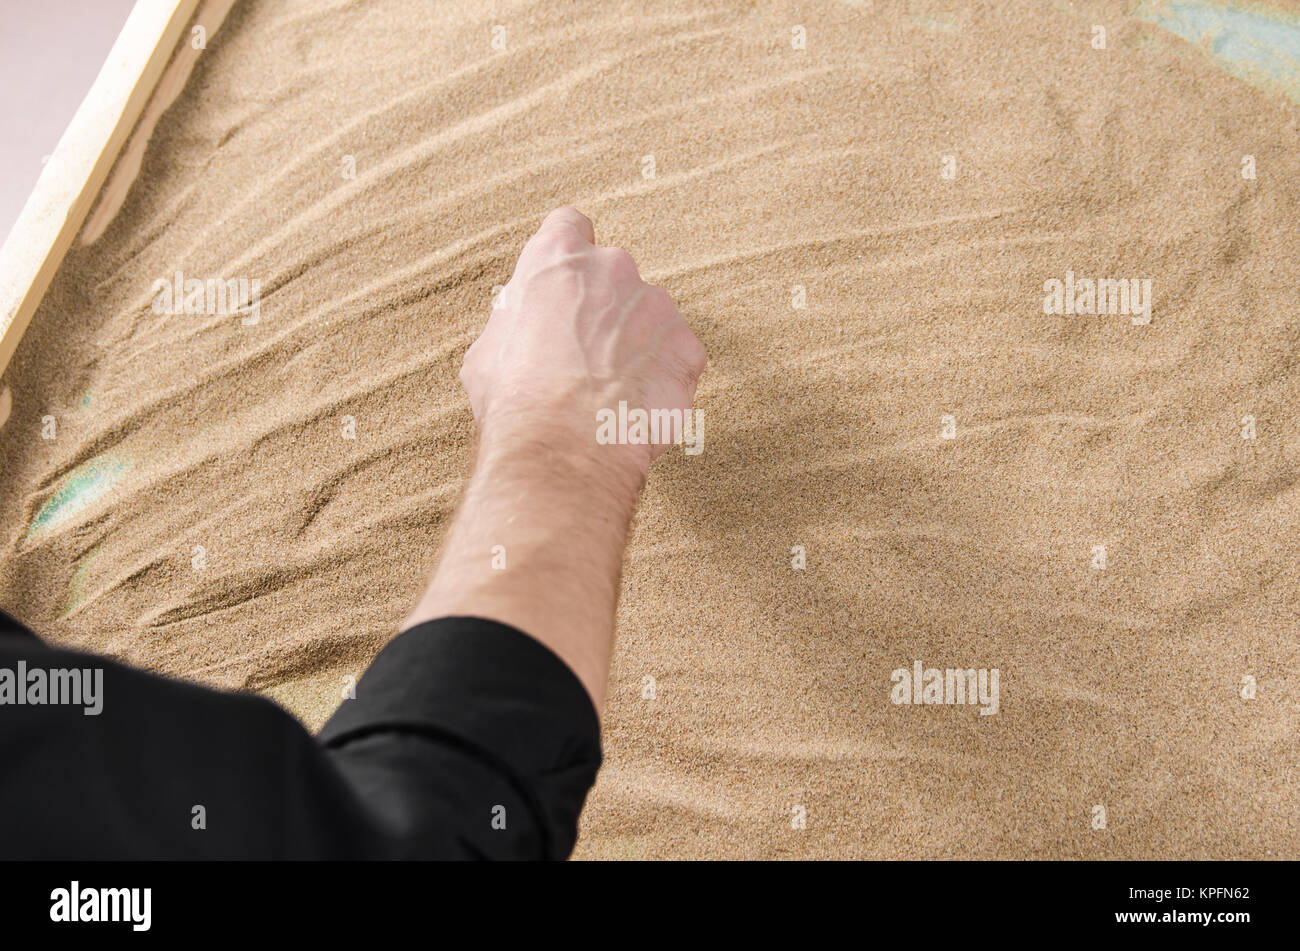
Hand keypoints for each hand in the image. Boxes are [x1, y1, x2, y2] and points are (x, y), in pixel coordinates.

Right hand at [459, 207, 706, 475]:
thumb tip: (522, 331)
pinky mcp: (688, 348)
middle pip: (615, 278)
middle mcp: (614, 267)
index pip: (569, 227)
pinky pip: (678, 359)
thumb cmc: (516, 400)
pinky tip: (636, 408)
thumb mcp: (488, 349)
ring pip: (650, 320)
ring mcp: (658, 306)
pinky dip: (663, 380)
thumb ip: (516, 323)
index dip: (568, 259)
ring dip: (637, 347)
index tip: (567, 285)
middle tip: (586, 357)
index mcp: (557, 257)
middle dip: (605, 311)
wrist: (563, 445)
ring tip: (611, 393)